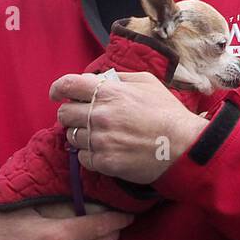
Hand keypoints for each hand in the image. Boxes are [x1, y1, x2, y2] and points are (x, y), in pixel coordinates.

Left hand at [51, 71, 206, 184]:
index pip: (68, 85)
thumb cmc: (167, 113)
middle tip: (83, 118)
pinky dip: (90, 154)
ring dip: (81, 135)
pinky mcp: (103, 162)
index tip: (56, 94)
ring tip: (99, 135)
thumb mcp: (147, 83)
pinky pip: (82, 157)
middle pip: (64, 113)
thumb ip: (120, 78)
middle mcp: (100, 115)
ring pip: (71, 136)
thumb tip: (99, 79)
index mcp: (109, 92)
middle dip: (71, 114)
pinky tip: (106, 150)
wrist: (183, 146)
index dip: (58, 88)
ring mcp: (100, 140)